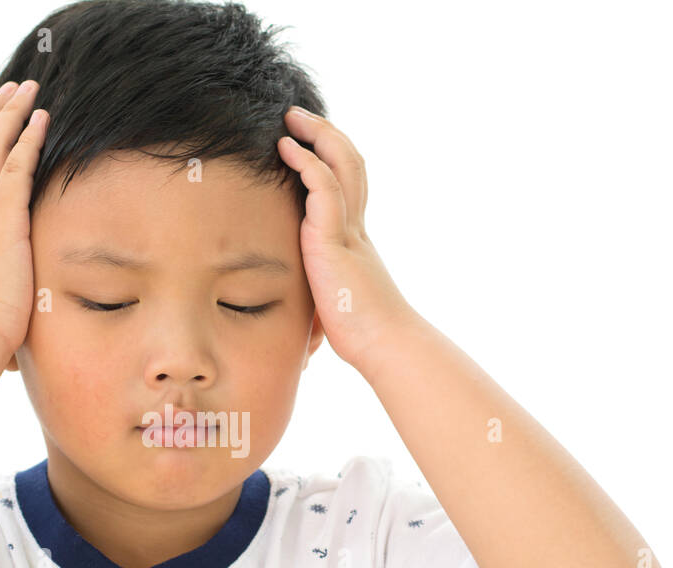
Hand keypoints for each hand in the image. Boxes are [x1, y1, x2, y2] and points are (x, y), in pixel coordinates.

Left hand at [277, 107, 417, 370]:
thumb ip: (323, 299)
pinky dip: (306, 162)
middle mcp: (356, 228)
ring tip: (291, 119)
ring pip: (342, 165)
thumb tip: (306, 328)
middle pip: (351, 164)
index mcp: (356, 242)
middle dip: (325, 135)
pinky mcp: (334, 240)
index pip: (349, 188)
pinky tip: (287, 148)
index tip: (309, 143)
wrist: (385, 346)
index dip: (333, 160)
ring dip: (316, 135)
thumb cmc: (363, 338)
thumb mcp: (336, 308)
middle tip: (298, 116)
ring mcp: (348, 230)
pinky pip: (324, 188)